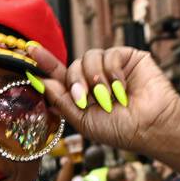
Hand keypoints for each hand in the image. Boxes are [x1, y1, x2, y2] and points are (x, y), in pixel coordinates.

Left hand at [27, 44, 179, 159]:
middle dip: (76, 84)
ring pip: (88, 58)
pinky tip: (122, 88)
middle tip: (85, 100)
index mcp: (82, 94)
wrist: (150, 126)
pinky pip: (108, 55)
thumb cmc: (120, 129)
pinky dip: (112, 73)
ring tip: (108, 98)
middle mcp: (94, 79)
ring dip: (95, 80)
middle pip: (71, 67)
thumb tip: (41, 81)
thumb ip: (61, 100)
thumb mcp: (83, 120)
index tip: (29, 51)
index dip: (45, 63)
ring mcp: (110, 67)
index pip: (59, 76)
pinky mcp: (126, 57)